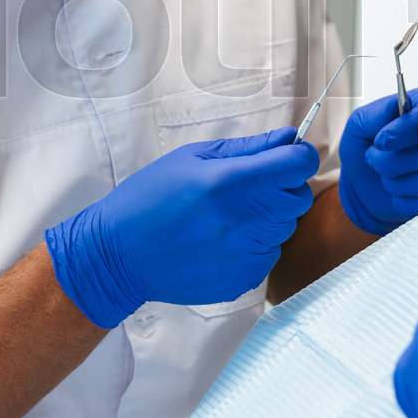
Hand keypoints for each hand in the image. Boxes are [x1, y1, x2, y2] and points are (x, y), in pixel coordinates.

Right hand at [45, 127, 318, 327]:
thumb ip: (247, 148)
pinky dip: (254, 245)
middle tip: (248, 188)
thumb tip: (289, 137)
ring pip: (284, 227)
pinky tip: (221, 241)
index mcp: (231, 182)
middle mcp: (246, 220)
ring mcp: (247, 254)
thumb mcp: (190, 158)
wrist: (118, 256)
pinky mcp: (244, 279)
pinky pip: (268, 254)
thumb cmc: (149, 197)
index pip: (298, 165)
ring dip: (267, 218)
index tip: (285, 156)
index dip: (298, 156)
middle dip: (283, 187)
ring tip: (227, 217)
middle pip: (298, 197)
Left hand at [337, 88, 417, 234]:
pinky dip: (403, 200)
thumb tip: (395, 106)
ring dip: (395, 183)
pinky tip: (399, 191)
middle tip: (373, 158)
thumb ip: (374, 115)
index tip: (380, 142)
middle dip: (390, 163)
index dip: (402, 133)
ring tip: (386, 175)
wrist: (364, 185)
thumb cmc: (365, 149)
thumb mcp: (358, 127)